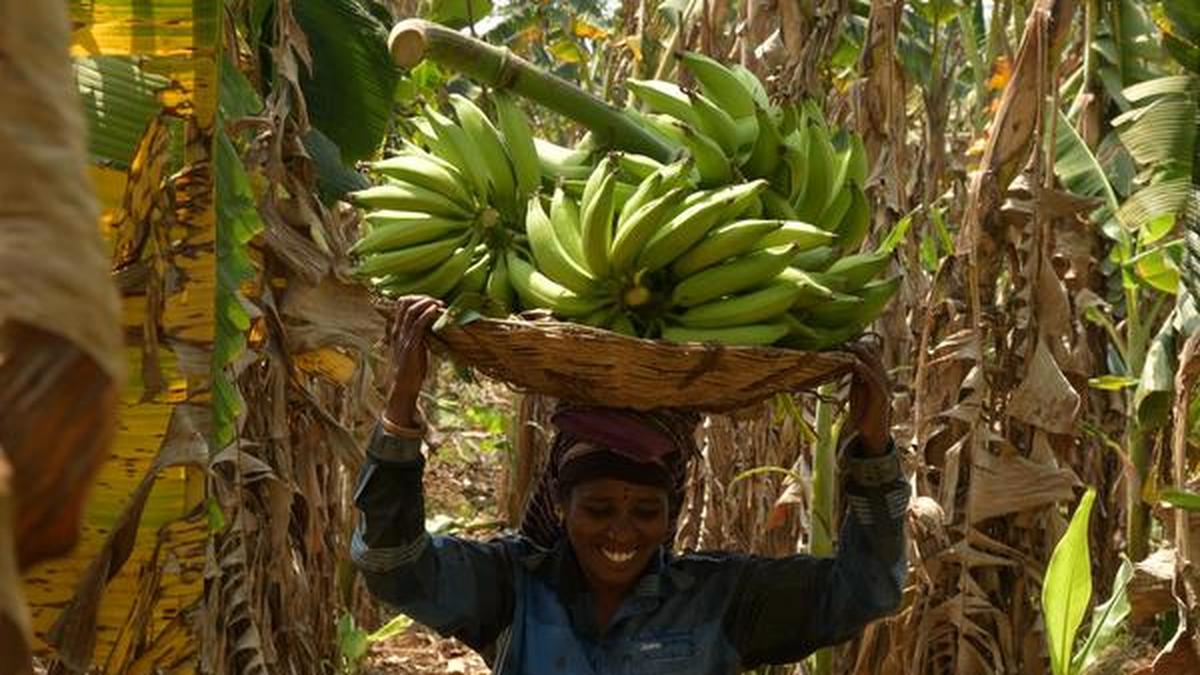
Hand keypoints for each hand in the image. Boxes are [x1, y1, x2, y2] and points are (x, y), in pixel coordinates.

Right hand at [383, 295, 443, 426]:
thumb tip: (430, 326)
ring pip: (412, 310)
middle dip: (422, 297)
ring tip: (438, 303)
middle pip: (405, 303)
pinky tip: (436, 310)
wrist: (404, 386)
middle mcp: (398, 330)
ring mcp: (403, 337)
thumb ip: (417, 336)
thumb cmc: (411, 369)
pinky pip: (418, 324)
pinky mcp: (411, 345)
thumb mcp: (413, 347)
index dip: (416, 298)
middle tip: (436, 300)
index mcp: (397, 330)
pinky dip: (427, 313)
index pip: (401, 304)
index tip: (430, 301)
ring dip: (427, 303)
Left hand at [846, 339, 891, 455]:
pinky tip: (853, 363)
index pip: (870, 348)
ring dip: (857, 352)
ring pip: (873, 360)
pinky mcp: (881, 395)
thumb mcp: (857, 386)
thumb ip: (853, 372)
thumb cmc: (862, 410)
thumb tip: (841, 357)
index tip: (838, 337)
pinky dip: (863, 369)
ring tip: (843, 346)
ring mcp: (884, 384)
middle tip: (836, 339)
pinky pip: (873, 377)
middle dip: (854, 343)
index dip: (856, 341)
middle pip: (872, 349)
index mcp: (876, 371)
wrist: (870, 433)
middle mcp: (882, 374)